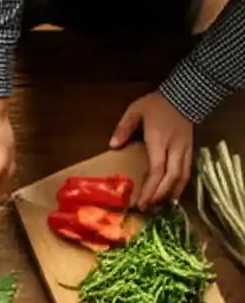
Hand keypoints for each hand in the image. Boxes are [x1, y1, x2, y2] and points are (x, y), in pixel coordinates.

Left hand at [109, 91, 192, 207]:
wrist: (185, 95)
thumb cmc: (157, 104)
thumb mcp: (136, 111)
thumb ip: (123, 128)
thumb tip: (113, 145)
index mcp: (159, 141)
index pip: (157, 169)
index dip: (150, 189)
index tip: (141, 203)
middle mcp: (174, 148)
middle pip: (172, 177)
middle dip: (159, 195)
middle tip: (147, 207)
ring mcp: (185, 149)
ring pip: (183, 176)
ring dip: (171, 192)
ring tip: (159, 205)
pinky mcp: (191, 149)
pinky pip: (188, 171)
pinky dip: (181, 184)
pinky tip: (173, 192)